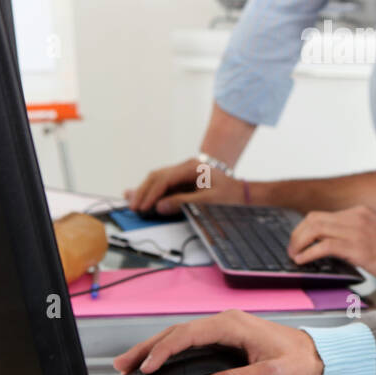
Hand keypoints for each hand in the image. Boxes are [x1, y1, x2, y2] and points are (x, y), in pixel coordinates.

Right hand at [112, 309, 323, 374]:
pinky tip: (160, 360)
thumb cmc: (300, 361)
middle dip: (148, 346)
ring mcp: (224, 329)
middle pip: (177, 332)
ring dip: (155, 347)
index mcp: (233, 324)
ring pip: (181, 336)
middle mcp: (226, 322)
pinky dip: (170, 350)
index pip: (188, 334)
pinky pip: (190, 342)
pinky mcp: (226, 339)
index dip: (164, 350)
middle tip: (124, 363)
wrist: (318, 356)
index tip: (148, 366)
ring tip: (132, 362)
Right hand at [124, 156, 245, 214]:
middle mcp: (184, 167)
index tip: (143, 207)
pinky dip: (151, 192)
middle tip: (133, 208)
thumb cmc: (229, 195)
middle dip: (143, 192)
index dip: (151, 194)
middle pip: (157, 176)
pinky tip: (139, 196)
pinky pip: (163, 184)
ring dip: (144, 191)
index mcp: (192, 168)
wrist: (242, 192)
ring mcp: (182, 172)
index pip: (165, 179)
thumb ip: (182, 203)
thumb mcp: (208, 201)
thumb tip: (159, 206)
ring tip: (134, 205)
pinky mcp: (182, 180)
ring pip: (157, 179)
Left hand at [288, 206, 375, 290]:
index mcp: (361, 213)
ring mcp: (358, 230)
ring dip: (298, 242)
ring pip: (315, 228)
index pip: (323, 215)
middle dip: (297, 234)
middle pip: (313, 218)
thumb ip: (356, 235)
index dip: (305, 229)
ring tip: (294, 255)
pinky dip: (308, 253)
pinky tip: (303, 261)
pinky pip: (324, 245)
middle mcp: (357, 217)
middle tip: (292, 249)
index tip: (298, 241)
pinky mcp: (359, 247)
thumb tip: (333, 246)